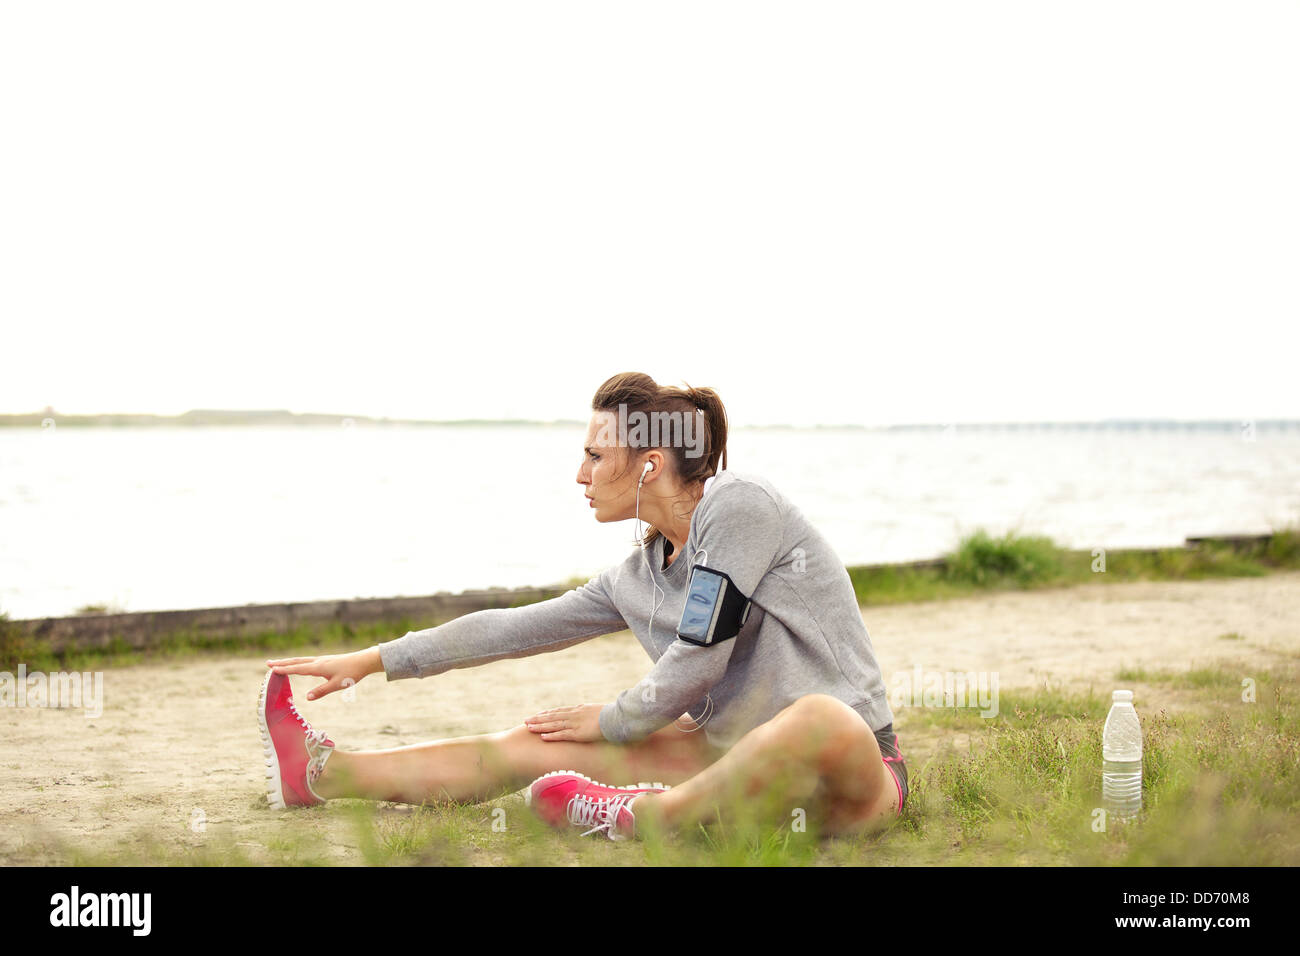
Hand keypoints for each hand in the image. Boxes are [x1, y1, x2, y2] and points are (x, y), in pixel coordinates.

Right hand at [265, 647, 382, 700]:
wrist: (364, 661)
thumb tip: (307, 697)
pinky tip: (298, 664)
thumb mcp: (337, 685)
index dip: (284, 669)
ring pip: (301, 660)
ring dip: (289, 661)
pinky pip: (307, 661)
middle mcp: (318, 661)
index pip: (298, 668)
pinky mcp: (326, 660)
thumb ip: (322, 691)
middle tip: (267, 663)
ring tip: (278, 663)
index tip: (271, 670)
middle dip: (282, 663)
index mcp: (319, 667)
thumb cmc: (352, 673)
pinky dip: (298, 662)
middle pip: (296, 661)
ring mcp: (322, 660)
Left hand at [525, 703, 605, 742]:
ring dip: (540, 726)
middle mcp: (574, 714)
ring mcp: (575, 723)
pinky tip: (542, 737)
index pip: (559, 711)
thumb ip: (590, 713)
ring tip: (528, 728)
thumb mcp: (598, 711)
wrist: (618, 717)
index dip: (547, 714)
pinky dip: (551, 735)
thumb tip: (588, 715)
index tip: (537, 715)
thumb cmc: (611, 715)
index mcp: (579, 709)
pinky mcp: (578, 733)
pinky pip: (562, 735)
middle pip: (552, 716)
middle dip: (538, 719)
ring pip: (554, 725)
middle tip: (526, 720)